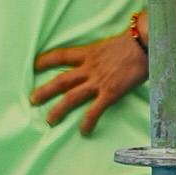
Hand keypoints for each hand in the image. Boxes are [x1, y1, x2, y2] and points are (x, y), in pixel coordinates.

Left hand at [30, 25, 148, 132]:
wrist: (144, 45)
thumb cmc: (131, 43)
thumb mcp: (107, 45)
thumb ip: (99, 54)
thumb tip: (98, 59)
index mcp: (87, 53)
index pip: (60, 55)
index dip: (46, 60)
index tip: (33, 66)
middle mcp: (88, 68)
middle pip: (61, 80)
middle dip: (45, 91)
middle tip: (31, 100)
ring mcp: (98, 81)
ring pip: (72, 97)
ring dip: (59, 109)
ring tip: (49, 120)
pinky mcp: (111, 93)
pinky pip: (95, 109)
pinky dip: (88, 121)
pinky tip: (83, 131)